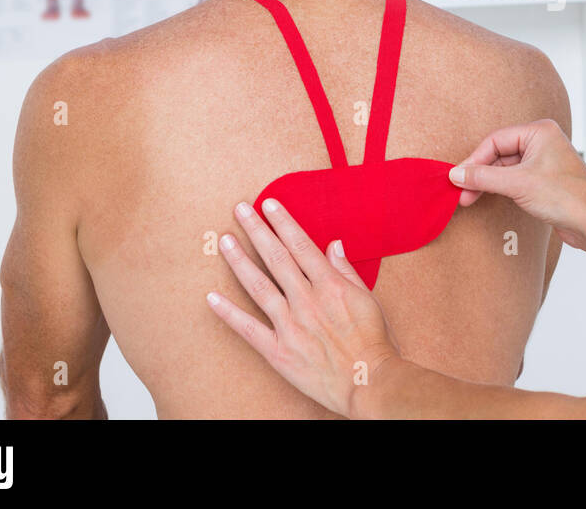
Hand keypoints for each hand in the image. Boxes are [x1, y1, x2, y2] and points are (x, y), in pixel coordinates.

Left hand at [206, 198, 399, 417]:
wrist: (368, 381)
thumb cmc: (373, 342)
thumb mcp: (368, 298)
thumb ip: (346, 271)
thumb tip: (334, 244)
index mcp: (330, 285)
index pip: (301, 245)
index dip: (283, 222)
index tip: (269, 204)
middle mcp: (307, 300)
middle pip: (276, 258)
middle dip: (257, 230)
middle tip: (240, 209)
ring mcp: (290, 325)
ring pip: (259, 286)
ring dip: (240, 261)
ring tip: (225, 241)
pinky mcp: (278, 350)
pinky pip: (248, 329)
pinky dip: (228, 313)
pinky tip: (212, 298)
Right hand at [448, 118, 585, 249]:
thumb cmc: (566, 197)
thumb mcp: (517, 184)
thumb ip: (484, 177)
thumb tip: (457, 174)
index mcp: (540, 131)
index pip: (496, 140)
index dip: (474, 160)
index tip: (458, 177)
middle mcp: (543, 141)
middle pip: (499, 153)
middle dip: (480, 173)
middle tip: (461, 190)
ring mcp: (544, 160)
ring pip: (505, 167)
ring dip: (488, 182)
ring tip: (469, 197)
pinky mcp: (544, 179)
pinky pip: (514, 178)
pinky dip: (500, 187)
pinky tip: (487, 196)